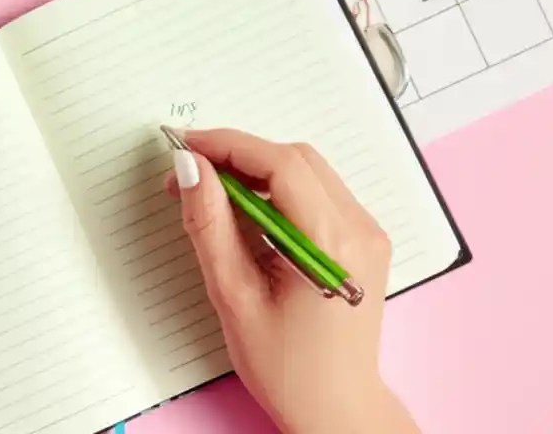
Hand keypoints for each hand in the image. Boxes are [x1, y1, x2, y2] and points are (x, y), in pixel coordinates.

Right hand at [166, 129, 418, 433]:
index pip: (280, 165)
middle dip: (238, 155)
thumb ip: (209, 225)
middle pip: (296, 160)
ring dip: (256, 170)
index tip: (185, 146)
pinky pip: (317, 193)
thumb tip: (189, 170)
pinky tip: (244, 210)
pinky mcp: (362, 241)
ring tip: (210, 193)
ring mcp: (367, 233)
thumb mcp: (234, 295)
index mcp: (332, 243)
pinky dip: (277, 190)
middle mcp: (361, 229)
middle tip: (189, 172)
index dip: (228, 146)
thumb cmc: (287, 368)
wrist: (336, 408)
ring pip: (307, 171)